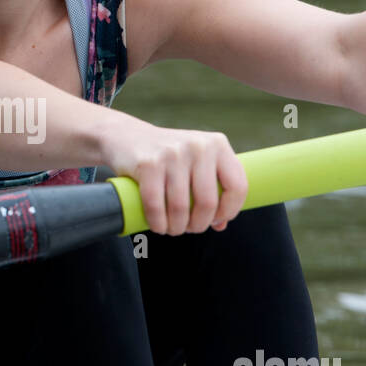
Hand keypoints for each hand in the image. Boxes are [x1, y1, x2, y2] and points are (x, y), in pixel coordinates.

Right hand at [103, 118, 247, 234]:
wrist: (127, 136)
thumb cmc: (168, 156)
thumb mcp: (196, 164)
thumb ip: (213, 190)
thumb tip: (221, 224)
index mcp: (217, 145)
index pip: (238, 186)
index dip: (229, 211)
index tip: (215, 220)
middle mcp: (198, 146)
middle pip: (208, 202)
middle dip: (198, 225)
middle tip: (189, 228)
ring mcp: (172, 153)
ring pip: (180, 208)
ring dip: (176, 228)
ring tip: (172, 229)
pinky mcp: (148, 163)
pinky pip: (156, 205)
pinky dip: (158, 223)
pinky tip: (158, 226)